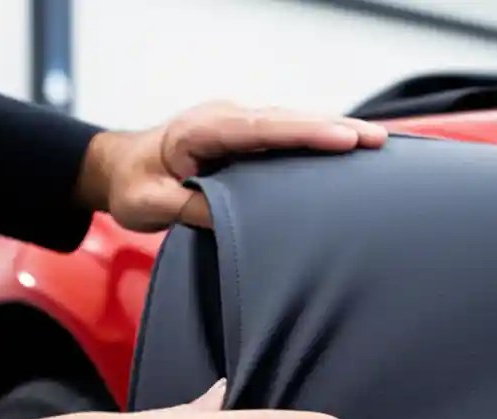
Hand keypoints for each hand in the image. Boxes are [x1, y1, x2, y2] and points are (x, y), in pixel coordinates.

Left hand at [75, 101, 387, 231]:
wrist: (117, 170)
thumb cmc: (132, 187)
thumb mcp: (152, 205)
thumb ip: (194, 209)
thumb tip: (235, 222)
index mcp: (201, 131)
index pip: (262, 129)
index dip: (306, 133)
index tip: (344, 138)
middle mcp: (224, 119)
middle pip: (287, 120)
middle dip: (335, 128)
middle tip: (379, 139)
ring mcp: (235, 124)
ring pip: (291, 124)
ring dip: (331, 130)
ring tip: (375, 142)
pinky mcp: (243, 137)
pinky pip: (284, 134)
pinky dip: (316, 138)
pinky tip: (346, 147)